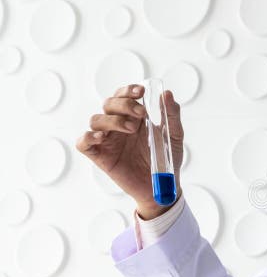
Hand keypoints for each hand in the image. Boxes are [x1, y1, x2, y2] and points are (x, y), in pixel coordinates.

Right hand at [76, 84, 183, 218]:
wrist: (162, 186)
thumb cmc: (167, 159)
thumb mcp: (173, 135)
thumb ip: (171, 115)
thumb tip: (167, 94)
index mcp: (134, 117)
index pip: (124, 96)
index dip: (128, 90)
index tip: (141, 91)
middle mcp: (118, 125)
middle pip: (108, 104)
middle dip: (124, 104)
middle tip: (141, 113)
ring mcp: (108, 140)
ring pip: (96, 120)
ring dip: (112, 120)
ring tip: (131, 129)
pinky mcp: (100, 156)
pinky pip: (83, 143)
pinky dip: (88, 137)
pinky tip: (102, 137)